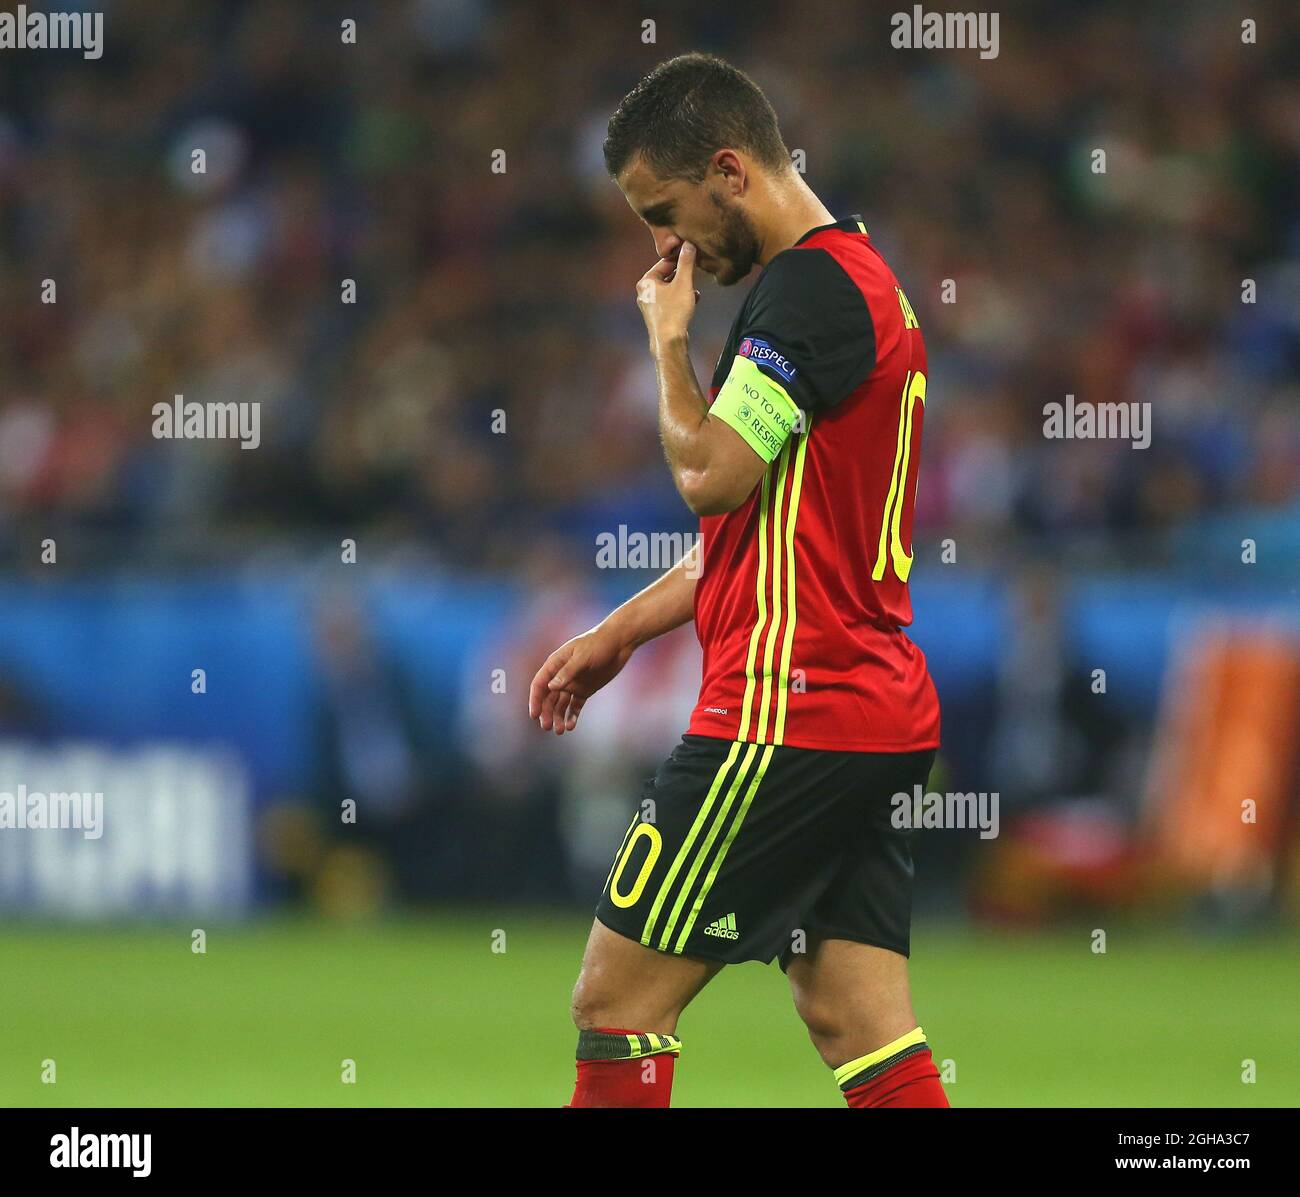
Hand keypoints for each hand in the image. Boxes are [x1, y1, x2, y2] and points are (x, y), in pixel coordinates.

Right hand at [527, 621, 636, 735]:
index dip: (535, 700)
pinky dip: (572, 716)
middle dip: (547, 713)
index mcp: (555, 664)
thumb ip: (567, 672)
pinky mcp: (585, 690)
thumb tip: (551, 687)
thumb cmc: (599, 644)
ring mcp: (573, 683)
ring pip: (560, 704)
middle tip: (548, 727)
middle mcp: (561, 675)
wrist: (619, 642)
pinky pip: (575, 706)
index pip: (539, 684)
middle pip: (548, 698)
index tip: (534, 715)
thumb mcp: (583, 657)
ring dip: (558, 717)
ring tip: (560, 730)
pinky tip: (571, 725)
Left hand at [636, 240, 700, 352]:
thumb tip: (689, 244)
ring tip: (695, 287)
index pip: (665, 263)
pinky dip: (681, 298)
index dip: (680, 258)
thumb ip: (686, 263)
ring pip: (670, 289)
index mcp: (646, 281)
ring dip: (684, 287)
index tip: (692, 254)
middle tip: (696, 270)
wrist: (669, 342)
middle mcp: (645, 292)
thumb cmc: (674, 312)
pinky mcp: (658, 316)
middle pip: (667, 276)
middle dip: (683, 274)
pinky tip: (693, 299)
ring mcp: (650, 305)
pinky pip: (670, 301)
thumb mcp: (683, 283)